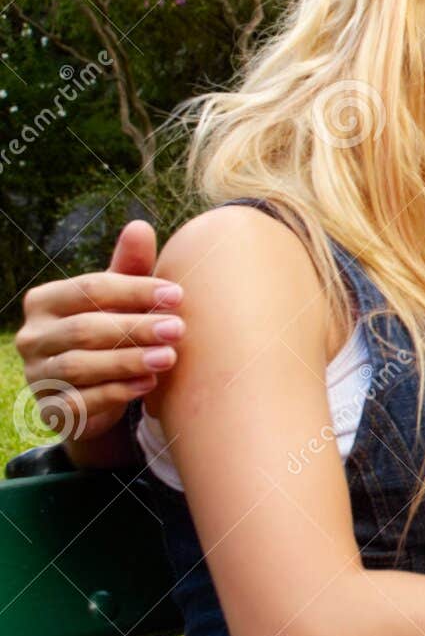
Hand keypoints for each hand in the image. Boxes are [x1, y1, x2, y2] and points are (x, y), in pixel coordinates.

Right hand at [16, 221, 179, 440]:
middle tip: (179, 329)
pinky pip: (81, 402)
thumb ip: (128, 267)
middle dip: (136, 328)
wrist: (93, 394)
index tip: (178, 295)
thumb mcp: (118, 300)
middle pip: (85, 329)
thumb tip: (140, 226)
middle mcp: (32, 337)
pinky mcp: (50, 409)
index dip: (135, 291)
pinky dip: (117, 393)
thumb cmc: (109, 332)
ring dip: (128, 360)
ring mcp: (37, 375)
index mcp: (45, 301)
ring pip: (81, 366)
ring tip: (169, 357)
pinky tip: (149, 384)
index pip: (90, 290)